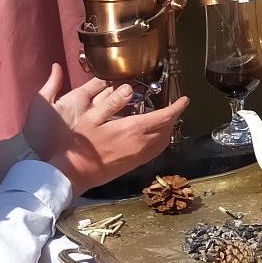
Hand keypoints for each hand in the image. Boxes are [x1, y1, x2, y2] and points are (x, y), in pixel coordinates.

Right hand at [34, 72, 188, 193]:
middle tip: (172, 105)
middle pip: (167, 129)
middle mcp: (141, 144)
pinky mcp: (135, 164)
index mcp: (133, 130)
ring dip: (168, 128)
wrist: (77, 173)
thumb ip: (112, 103)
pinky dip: (160, 140)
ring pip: (164, 141)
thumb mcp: (92, 118)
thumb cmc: (82, 145)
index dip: (177, 108)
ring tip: (164, 117)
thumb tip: (128, 89)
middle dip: (173, 116)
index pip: (164, 117)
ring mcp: (139, 156)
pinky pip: (156, 150)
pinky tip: (152, 133)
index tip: (184, 99)